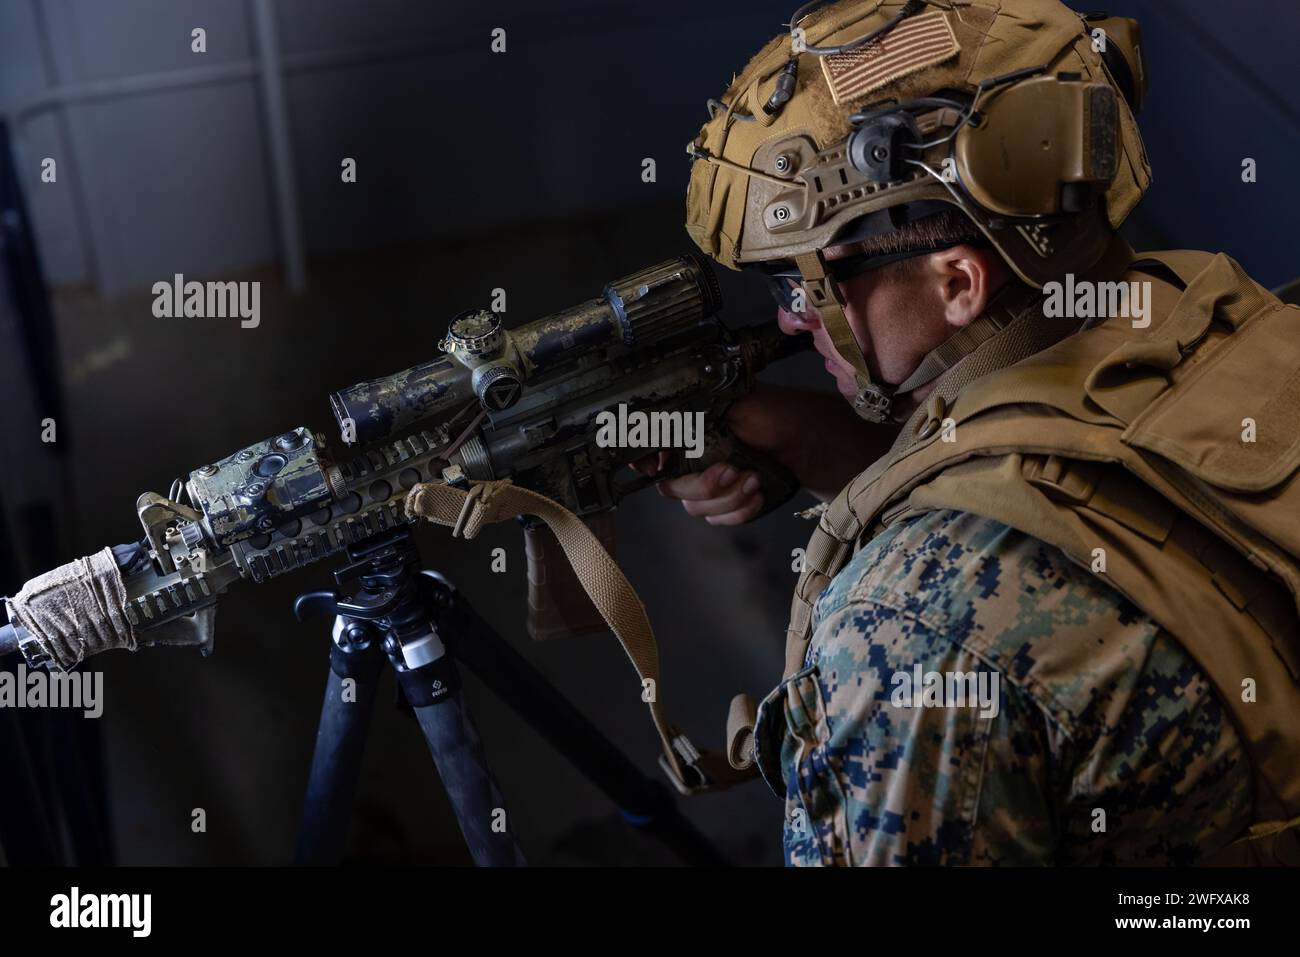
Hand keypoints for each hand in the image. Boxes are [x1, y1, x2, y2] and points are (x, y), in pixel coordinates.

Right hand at [632, 383, 894, 525]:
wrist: (837, 448)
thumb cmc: (794, 418)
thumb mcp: (743, 409)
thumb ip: (697, 421)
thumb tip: (653, 436)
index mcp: (696, 418)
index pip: (650, 443)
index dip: (646, 459)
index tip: (660, 467)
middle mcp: (700, 447)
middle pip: (671, 483)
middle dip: (701, 485)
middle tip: (732, 471)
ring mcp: (719, 474)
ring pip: (695, 506)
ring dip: (725, 500)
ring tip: (755, 481)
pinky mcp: (738, 497)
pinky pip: (719, 518)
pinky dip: (738, 512)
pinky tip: (760, 495)